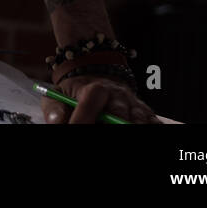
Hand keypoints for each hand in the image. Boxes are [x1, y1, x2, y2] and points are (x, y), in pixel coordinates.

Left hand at [42, 74, 159, 123]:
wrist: (98, 76)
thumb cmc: (77, 91)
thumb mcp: (59, 93)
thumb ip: (54, 108)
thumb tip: (56, 121)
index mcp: (94, 88)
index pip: (90, 103)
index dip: (82, 118)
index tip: (73, 129)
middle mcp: (117, 95)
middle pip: (118, 114)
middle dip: (111, 125)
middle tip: (100, 131)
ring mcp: (134, 104)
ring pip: (137, 119)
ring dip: (130, 126)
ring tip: (119, 128)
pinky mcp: (146, 113)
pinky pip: (152, 122)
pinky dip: (149, 126)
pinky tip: (140, 129)